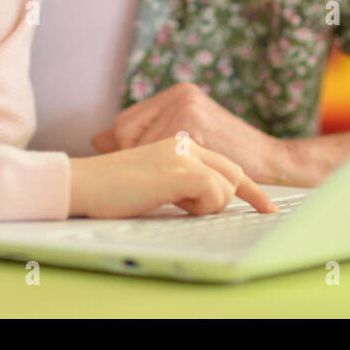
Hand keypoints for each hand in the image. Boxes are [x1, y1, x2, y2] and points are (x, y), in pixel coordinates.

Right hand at [68, 137, 278, 217]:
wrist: (82, 184)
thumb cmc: (109, 188)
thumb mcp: (153, 179)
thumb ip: (179, 180)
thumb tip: (207, 197)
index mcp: (178, 140)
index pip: (222, 162)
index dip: (248, 187)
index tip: (267, 205)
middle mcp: (185, 141)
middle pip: (232, 173)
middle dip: (239, 197)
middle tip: (242, 209)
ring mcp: (184, 152)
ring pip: (226, 187)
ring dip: (204, 206)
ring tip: (170, 201)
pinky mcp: (182, 168)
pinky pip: (215, 195)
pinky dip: (200, 207)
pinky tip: (172, 201)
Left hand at [91, 83, 290, 184]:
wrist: (271, 161)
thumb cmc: (228, 155)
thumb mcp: (183, 140)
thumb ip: (144, 137)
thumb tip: (97, 140)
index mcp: (176, 95)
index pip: (126, 124)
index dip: (132, 151)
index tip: (152, 167)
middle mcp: (179, 94)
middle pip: (126, 132)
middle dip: (140, 158)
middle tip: (167, 174)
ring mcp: (186, 107)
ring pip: (141, 146)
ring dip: (156, 170)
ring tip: (182, 179)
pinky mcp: (194, 125)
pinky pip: (160, 155)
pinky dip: (169, 174)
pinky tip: (188, 182)